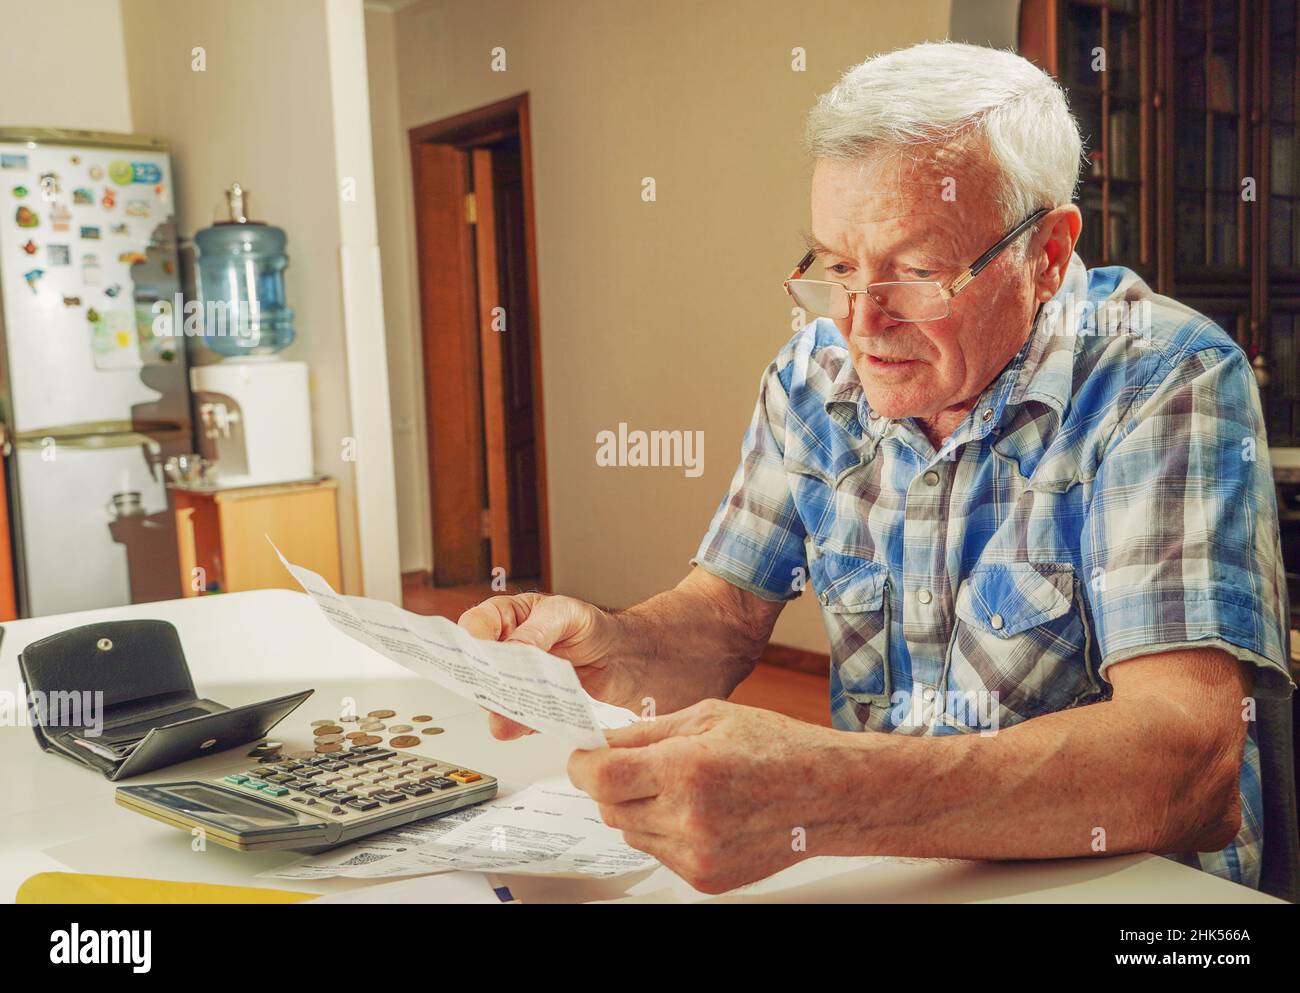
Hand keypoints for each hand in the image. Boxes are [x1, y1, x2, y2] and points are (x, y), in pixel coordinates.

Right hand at [458, 592, 631, 739]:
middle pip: (479, 668)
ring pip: (496, 698)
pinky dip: (526, 722)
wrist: (621, 656)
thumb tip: (511, 652)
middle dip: (486, 683)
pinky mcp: (531, 702)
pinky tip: (537, 720)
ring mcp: (516, 677)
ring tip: (512, 719)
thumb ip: (535, 633)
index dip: (470, 643)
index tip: (481, 660)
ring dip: (504, 709)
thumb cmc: (592, 626)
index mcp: (506, 616)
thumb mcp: (564, 617)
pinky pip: (519, 717)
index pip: (474, 627)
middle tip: (494, 696)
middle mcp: (506, 648)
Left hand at [568, 698, 852, 893]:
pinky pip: (657, 852)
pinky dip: (664, 830)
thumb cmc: (777, 747)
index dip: (582, 764)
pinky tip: (700, 811)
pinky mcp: (704, 878)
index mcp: (688, 768)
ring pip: (629, 832)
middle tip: (643, 764)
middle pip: (609, 807)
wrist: (828, 793)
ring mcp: (697, 854)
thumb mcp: (708, 716)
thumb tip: (600, 741)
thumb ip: (646, 732)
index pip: (600, 777)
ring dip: (639, 808)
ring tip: (683, 786)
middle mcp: (689, 818)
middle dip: (613, 783)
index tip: (584, 756)